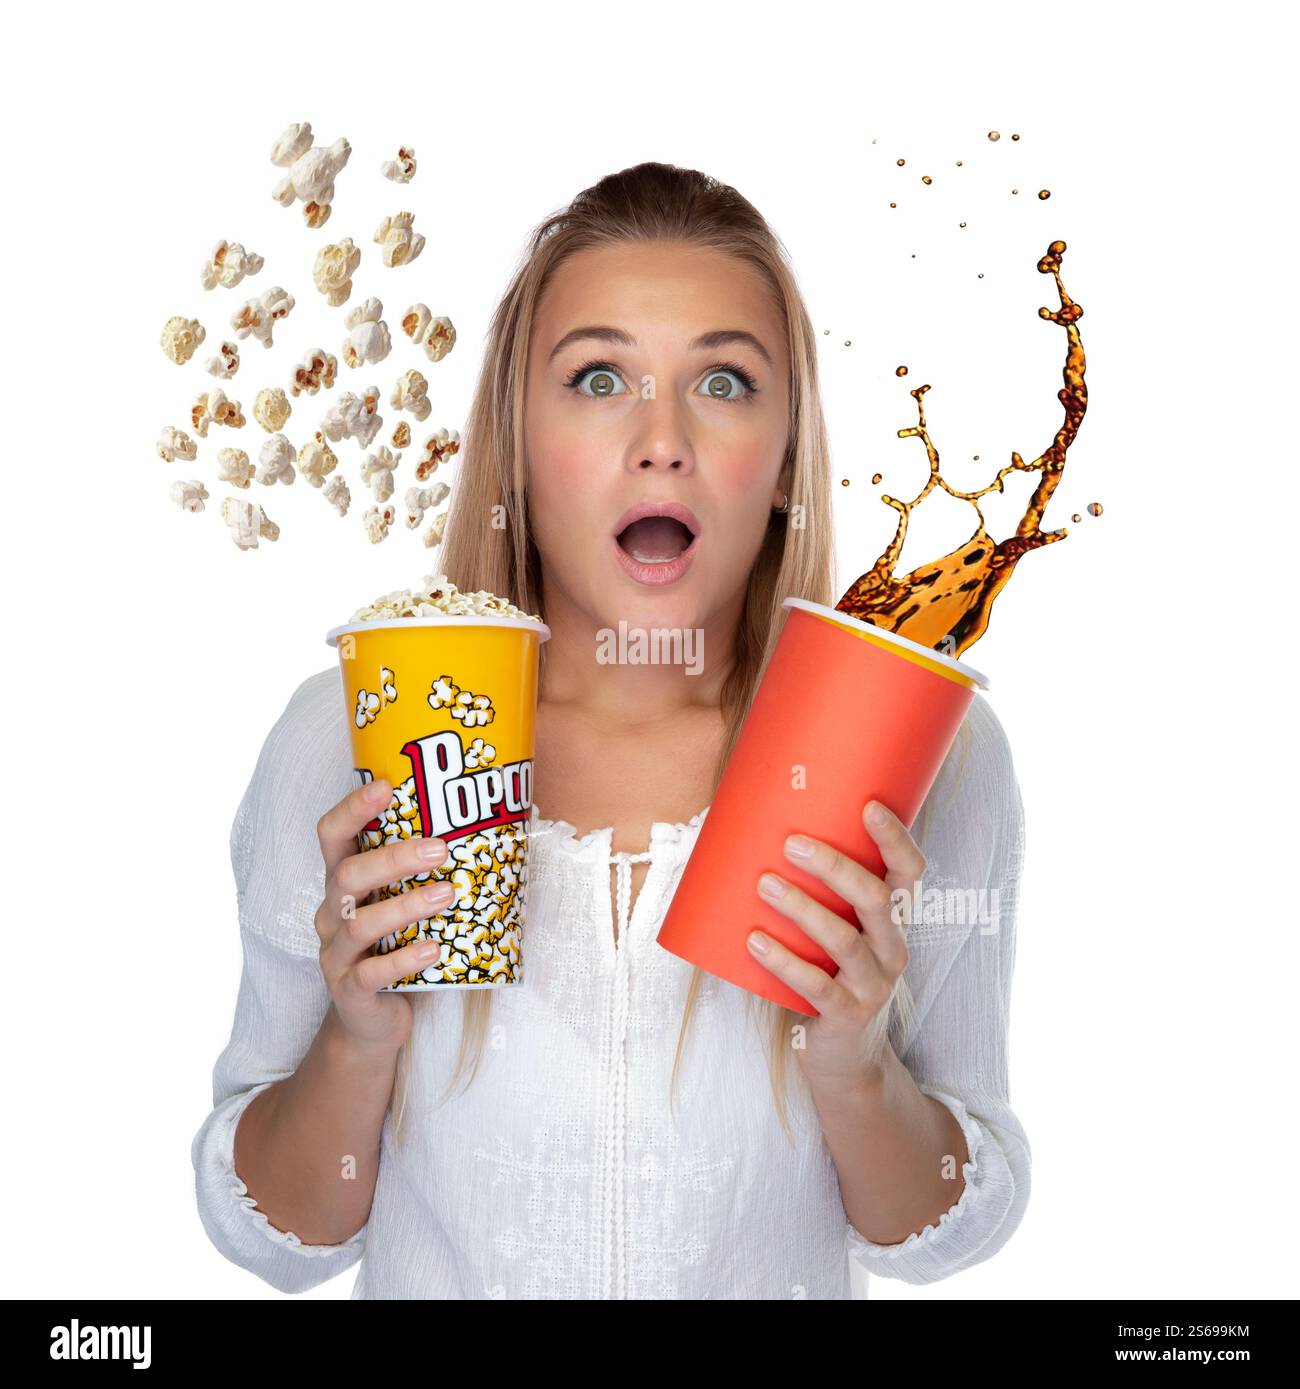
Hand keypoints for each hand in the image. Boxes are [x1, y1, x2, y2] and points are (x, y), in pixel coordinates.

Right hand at [314, 778, 454, 1056]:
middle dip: (393, 858)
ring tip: (448, 895)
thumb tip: (498, 825)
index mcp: (342, 882)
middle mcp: (331, 912)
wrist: (372, 1020)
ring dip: (405, 906)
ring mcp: (336, 953)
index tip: (387, 785)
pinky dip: (404, 960)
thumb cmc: (396, 946)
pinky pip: (371, 973)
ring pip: (360, 923)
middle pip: (347, 874)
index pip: (332, 834)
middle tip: (440, 848)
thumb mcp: (402, 903)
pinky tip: (434, 949)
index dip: (352, 807)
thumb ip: (425, 872)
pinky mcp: (349, 990)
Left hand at [747, 800, 924, 1090]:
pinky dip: (785, 962)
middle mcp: (891, 948)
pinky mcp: (847, 1016)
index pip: (908, 872)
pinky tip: (755, 942)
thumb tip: (756, 832)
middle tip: (792, 842)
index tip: (869, 805)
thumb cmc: (829, 972)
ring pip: (845, 941)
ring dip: (803, 909)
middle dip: (835, 867)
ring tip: (765, 884)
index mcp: (892, 919)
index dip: (895, 839)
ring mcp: (873, 985)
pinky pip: (818, 987)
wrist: (843, 1056)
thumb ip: (815, 892)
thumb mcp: (834, 930)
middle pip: (877, 899)